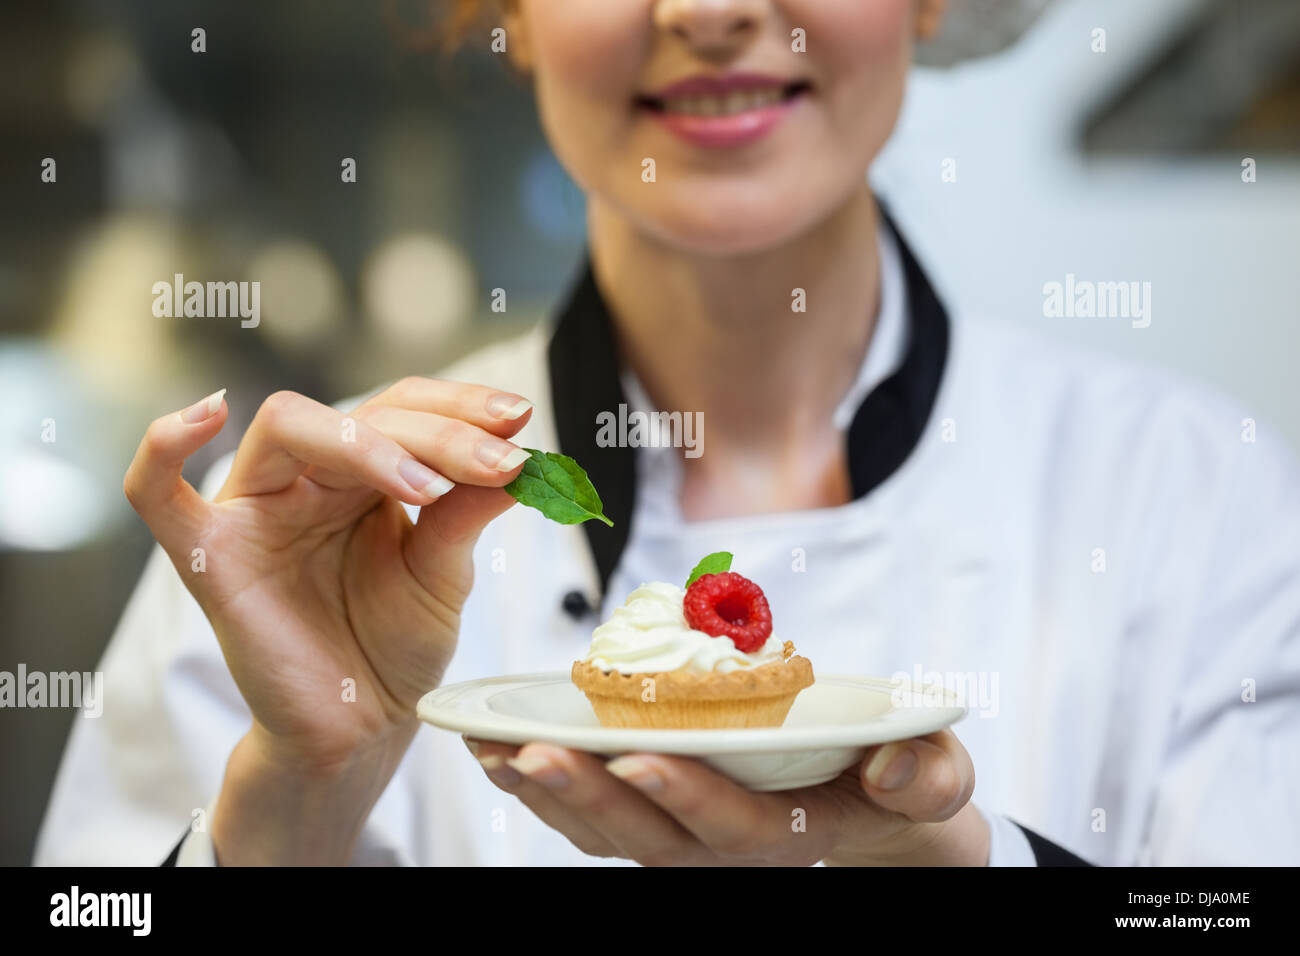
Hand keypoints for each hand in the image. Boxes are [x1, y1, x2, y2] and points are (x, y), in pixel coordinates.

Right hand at [124, 379, 533, 861]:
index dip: (459, 407)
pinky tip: (207, 413)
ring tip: (430, 487)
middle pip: (360, 414)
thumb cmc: (395, 648)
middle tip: (499, 461)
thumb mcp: (444, 574)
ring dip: (367, 443)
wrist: (360, 731)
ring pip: (288, 428)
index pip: (403, 408)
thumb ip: (467, 512)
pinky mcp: (209, 559)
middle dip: (437, 433)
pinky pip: (158, 494)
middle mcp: (307, 479)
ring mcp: (255, 512)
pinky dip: (162, 448)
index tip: (520, 422)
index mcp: (363, 474)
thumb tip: (517, 455)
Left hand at [467, 730, 986, 865]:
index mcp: (792, 830)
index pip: (733, 824)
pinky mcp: (654, 817)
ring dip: (546, 796)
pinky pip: (590, 815)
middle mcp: (725, 845)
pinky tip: (496, 753)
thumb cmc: (898, 776)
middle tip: (530, 754)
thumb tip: (894, 773)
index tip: (638, 760)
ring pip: (605, 832)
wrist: (869, 800)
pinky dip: (543, 788)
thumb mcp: (935, 775)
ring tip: (490, 752)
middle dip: (587, 797)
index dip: (685, 796)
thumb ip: (927, 775)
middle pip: (648, 836)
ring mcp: (683, 835)